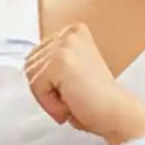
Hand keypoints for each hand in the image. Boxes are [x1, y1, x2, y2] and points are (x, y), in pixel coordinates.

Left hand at [25, 23, 144, 144]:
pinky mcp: (60, 61)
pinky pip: (36, 87)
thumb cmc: (97, 99)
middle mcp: (68, 33)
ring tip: (73, 100)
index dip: (47, 81)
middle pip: (30, 65)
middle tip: (71, 98)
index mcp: (73, 31)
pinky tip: (71, 104)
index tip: (69, 89)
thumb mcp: (71, 70)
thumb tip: (26, 66)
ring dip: (48, 97)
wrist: (118, 113)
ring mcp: (64, 45)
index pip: (36, 56)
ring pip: (31, 77)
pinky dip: (50, 103)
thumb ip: (52, 62)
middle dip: (46, 89)